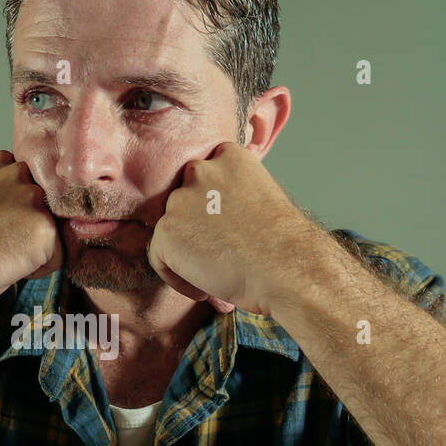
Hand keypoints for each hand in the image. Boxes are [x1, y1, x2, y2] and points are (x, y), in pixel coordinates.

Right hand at [0, 151, 62, 311]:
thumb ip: (8, 196)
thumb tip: (30, 215)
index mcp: (1, 164)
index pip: (34, 188)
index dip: (17, 214)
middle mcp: (20, 174)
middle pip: (47, 210)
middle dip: (29, 228)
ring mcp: (34, 199)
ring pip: (52, 233)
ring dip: (35, 248)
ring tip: (1, 252)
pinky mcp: (45, 228)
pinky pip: (57, 258)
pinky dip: (38, 269)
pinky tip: (9, 264)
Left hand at [147, 141, 309, 316]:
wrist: (286, 268)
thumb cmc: (284, 244)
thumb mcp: (261, 199)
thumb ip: (232, 196)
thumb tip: (215, 219)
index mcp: (229, 156)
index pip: (204, 179)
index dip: (210, 209)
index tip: (224, 231)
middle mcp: (201, 170)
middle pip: (184, 203)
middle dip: (196, 229)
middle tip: (218, 255)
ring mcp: (180, 199)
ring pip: (171, 231)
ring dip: (187, 253)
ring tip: (214, 275)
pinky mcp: (166, 231)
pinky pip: (160, 259)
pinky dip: (178, 278)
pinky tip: (204, 289)